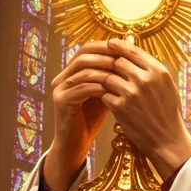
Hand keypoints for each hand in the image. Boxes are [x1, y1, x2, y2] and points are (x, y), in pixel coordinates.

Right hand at [43, 41, 114, 190]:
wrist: (75, 144)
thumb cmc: (91, 119)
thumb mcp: (104, 93)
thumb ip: (111, 77)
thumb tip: (131, 60)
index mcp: (71, 71)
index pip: (87, 48)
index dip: (106, 46)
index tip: (127, 49)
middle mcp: (62, 77)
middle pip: (83, 54)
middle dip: (106, 55)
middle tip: (126, 59)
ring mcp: (59, 88)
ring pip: (83, 70)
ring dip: (105, 70)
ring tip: (123, 73)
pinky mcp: (61, 101)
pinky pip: (82, 88)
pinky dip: (99, 86)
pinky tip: (113, 90)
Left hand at [102, 39, 190, 179]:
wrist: (168, 140)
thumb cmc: (168, 113)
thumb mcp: (168, 86)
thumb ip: (152, 70)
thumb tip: (135, 53)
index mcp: (158, 71)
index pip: (133, 50)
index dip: (119, 45)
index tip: (110, 43)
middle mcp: (145, 79)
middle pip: (118, 61)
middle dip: (112, 66)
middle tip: (109, 70)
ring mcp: (131, 93)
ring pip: (108, 77)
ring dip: (107, 82)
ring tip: (110, 88)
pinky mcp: (121, 107)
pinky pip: (105, 94)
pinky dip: (106, 96)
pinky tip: (111, 101)